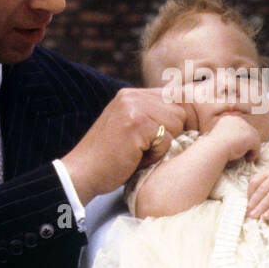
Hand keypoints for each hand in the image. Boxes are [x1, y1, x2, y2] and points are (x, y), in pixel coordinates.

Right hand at [60, 88, 189, 203]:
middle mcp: (132, 95)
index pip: (173, 97)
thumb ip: (150, 116)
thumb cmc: (109, 158)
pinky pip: (167, 139)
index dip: (176, 120)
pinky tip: (135, 157)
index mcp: (131, 94)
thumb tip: (187, 114)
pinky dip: (155, 155)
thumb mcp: (129, 128)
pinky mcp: (136, 124)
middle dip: (169, 134)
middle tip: (144, 148)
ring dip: (162, 145)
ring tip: (139, 152)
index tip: (164, 137)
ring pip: (176, 124)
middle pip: (179, 111)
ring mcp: (133, 107)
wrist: (81, 173)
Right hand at [207, 112, 262, 163]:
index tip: (237, 147)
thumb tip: (239, 144)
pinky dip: (254, 154)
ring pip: (254, 139)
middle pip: (248, 132)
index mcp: (229, 119)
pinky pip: (257, 147)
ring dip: (252, 149)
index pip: (240, 128)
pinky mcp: (252, 137)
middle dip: (248, 143)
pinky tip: (248, 159)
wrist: (215, 148)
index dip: (240, 138)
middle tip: (246, 154)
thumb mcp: (220, 138)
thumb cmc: (214, 146)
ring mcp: (247, 128)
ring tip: (247, 158)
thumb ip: (229, 137)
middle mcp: (239, 121)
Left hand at [246, 169, 268, 220]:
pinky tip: (266, 216)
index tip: (247, 204)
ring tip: (254, 216)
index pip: (255, 181)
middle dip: (254, 202)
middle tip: (248, 213)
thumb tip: (249, 205)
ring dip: (261, 207)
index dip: (249, 193)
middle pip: (262, 190)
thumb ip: (262, 188)